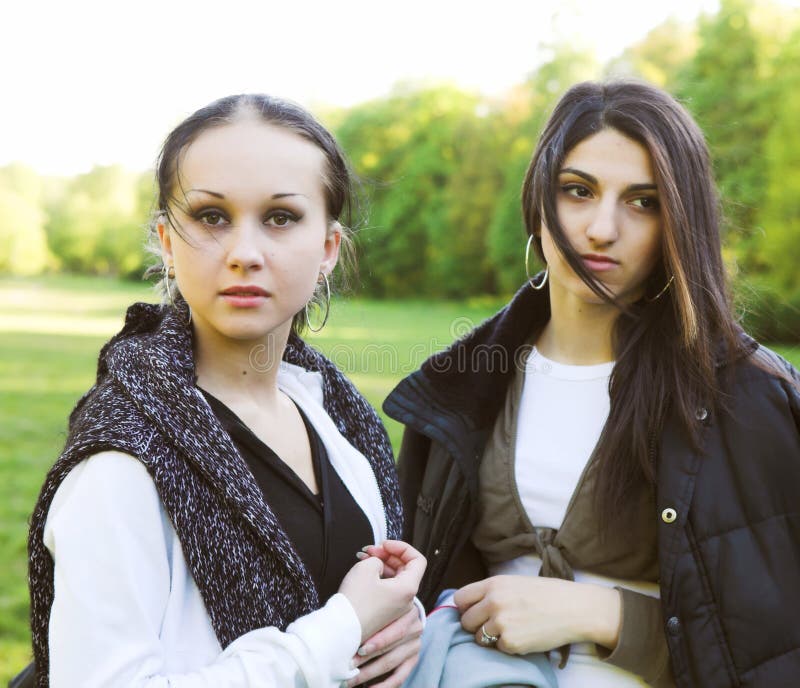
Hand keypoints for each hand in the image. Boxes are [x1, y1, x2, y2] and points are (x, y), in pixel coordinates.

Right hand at [338, 540, 425, 641]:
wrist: (341, 630)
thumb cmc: (355, 600)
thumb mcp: (366, 567)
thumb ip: (379, 559)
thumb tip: (380, 565)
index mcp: (408, 588)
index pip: (417, 560)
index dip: (402, 547)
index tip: (383, 544)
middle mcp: (407, 601)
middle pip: (406, 569)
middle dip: (388, 555)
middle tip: (369, 550)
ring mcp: (396, 609)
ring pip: (396, 579)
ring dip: (382, 565)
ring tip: (363, 558)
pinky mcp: (385, 615)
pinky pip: (388, 590)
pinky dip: (378, 578)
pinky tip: (364, 572)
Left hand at [347, 606, 422, 686]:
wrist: (396, 615)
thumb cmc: (378, 609)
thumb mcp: (377, 604)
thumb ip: (368, 610)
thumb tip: (345, 619)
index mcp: (408, 610)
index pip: (395, 629)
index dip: (378, 641)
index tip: (359, 649)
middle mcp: (415, 628)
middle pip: (390, 646)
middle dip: (367, 658)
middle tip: (349, 665)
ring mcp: (414, 645)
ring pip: (391, 662)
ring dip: (368, 673)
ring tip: (351, 679)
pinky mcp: (412, 660)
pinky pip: (399, 677)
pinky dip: (383, 686)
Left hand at [454, 575, 620, 654]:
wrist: (574, 609)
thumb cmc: (547, 594)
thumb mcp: (514, 582)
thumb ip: (492, 592)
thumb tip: (471, 605)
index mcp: (493, 584)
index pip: (460, 598)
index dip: (465, 608)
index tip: (473, 612)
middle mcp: (493, 602)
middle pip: (465, 621)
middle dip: (476, 625)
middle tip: (493, 625)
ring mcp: (501, 623)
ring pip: (479, 638)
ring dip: (490, 638)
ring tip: (510, 630)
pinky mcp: (511, 642)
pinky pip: (498, 649)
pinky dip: (508, 646)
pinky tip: (523, 636)